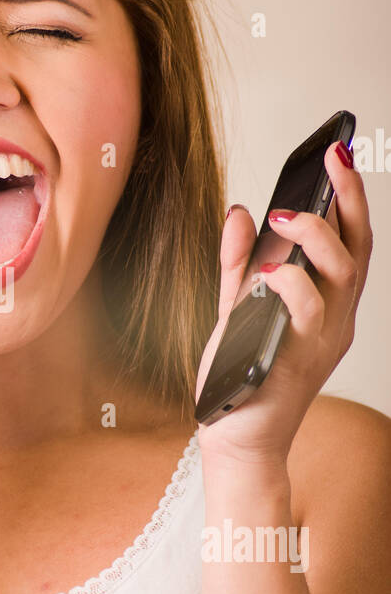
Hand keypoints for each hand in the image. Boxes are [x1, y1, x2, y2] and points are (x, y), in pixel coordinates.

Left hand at [195, 142, 371, 466]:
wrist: (235, 440)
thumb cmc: (241, 377)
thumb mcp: (237, 309)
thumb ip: (239, 264)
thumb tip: (240, 211)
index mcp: (328, 305)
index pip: (351, 242)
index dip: (349, 197)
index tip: (336, 153)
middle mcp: (335, 320)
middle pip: (358, 249)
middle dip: (348, 197)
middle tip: (330, 159)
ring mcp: (322, 341)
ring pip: (341, 275)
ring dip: (314, 237)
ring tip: (283, 215)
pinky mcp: (300, 360)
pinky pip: (305, 313)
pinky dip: (289, 284)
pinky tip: (267, 271)